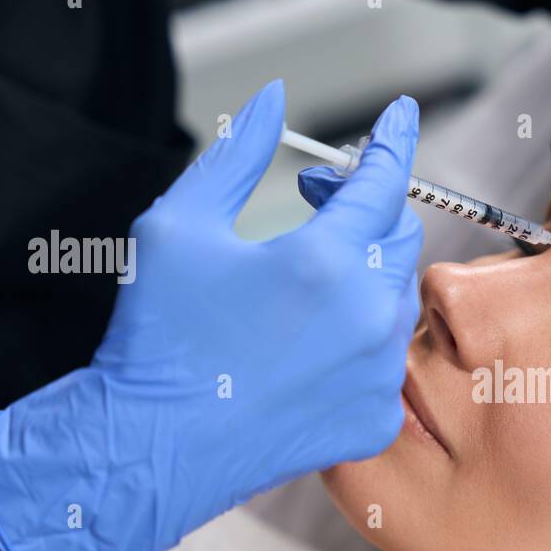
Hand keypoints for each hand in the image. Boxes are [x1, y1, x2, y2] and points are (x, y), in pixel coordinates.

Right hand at [0, 81, 422, 550]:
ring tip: (305, 278)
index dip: (392, 141)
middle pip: (399, 236)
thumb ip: (237, 153)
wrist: (151, 450)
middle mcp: (368, 318)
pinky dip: (360, 339)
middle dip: (365, 208)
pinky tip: (309, 345)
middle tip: (313, 203)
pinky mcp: (374, 420)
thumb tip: (274, 100)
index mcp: (325, 262)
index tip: (399, 115)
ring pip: (397, 298)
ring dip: (365, 272)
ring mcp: (378, 376)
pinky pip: (387, 360)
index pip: (384, 181)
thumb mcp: (179, 225)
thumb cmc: (159, 338)